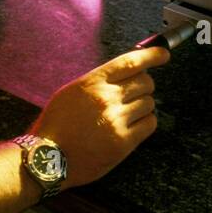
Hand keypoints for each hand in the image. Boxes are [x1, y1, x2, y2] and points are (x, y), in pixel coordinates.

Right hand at [30, 47, 168, 188]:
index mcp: (92, 82)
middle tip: (135, 95)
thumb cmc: (56, 126)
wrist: (48, 158)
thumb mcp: (70, 93)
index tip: (163, 54)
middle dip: (144, 87)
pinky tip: (134, 126)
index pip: (130, 62)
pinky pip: (149, 124)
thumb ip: (97, 83)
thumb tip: (123, 76)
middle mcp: (107, 98)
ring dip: (143, 107)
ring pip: (149, 103)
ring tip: (127, 115)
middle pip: (145, 82)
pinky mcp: (123, 142)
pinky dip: (146, 123)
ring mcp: (116, 120)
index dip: (152, 55)